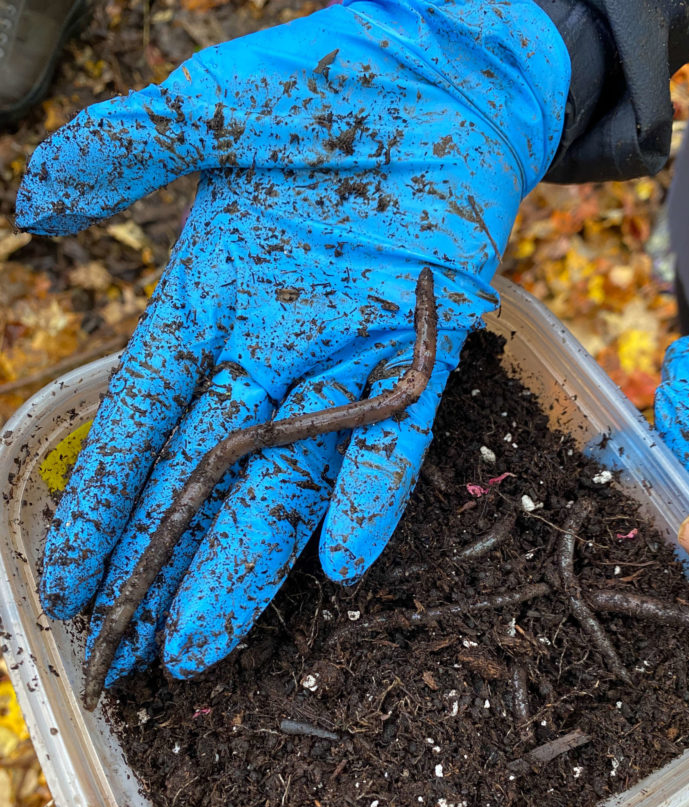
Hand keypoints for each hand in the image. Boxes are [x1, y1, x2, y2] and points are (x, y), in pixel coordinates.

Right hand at [16, 0, 569, 683]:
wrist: (442, 69)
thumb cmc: (323, 86)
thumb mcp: (212, 108)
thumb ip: (129, 150)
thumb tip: (30, 198)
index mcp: (208, 303)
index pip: (139, 422)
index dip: (102, 501)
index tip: (69, 578)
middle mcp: (268, 350)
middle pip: (203, 475)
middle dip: (164, 562)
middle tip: (131, 649)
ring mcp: (344, 357)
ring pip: (285, 477)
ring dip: (246, 559)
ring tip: (203, 640)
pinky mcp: (420, 351)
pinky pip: (390, 436)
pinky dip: (367, 494)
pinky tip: (338, 562)